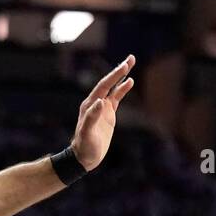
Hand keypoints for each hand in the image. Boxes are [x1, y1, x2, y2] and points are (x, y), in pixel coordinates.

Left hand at [69, 55, 136, 171]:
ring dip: (122, 76)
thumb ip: (92, 117)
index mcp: (90, 105)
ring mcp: (102, 108)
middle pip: (108, 83)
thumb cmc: (84, 147)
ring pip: (113, 88)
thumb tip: (100, 101)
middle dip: (119, 71)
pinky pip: (116, 98)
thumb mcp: (87, 133)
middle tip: (131, 58)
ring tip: (131, 63)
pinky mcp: (108, 114)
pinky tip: (130, 82)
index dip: (114, 77)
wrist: (84, 158)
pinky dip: (122, 89)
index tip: (124, 67)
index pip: (103, 86)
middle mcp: (95, 103)